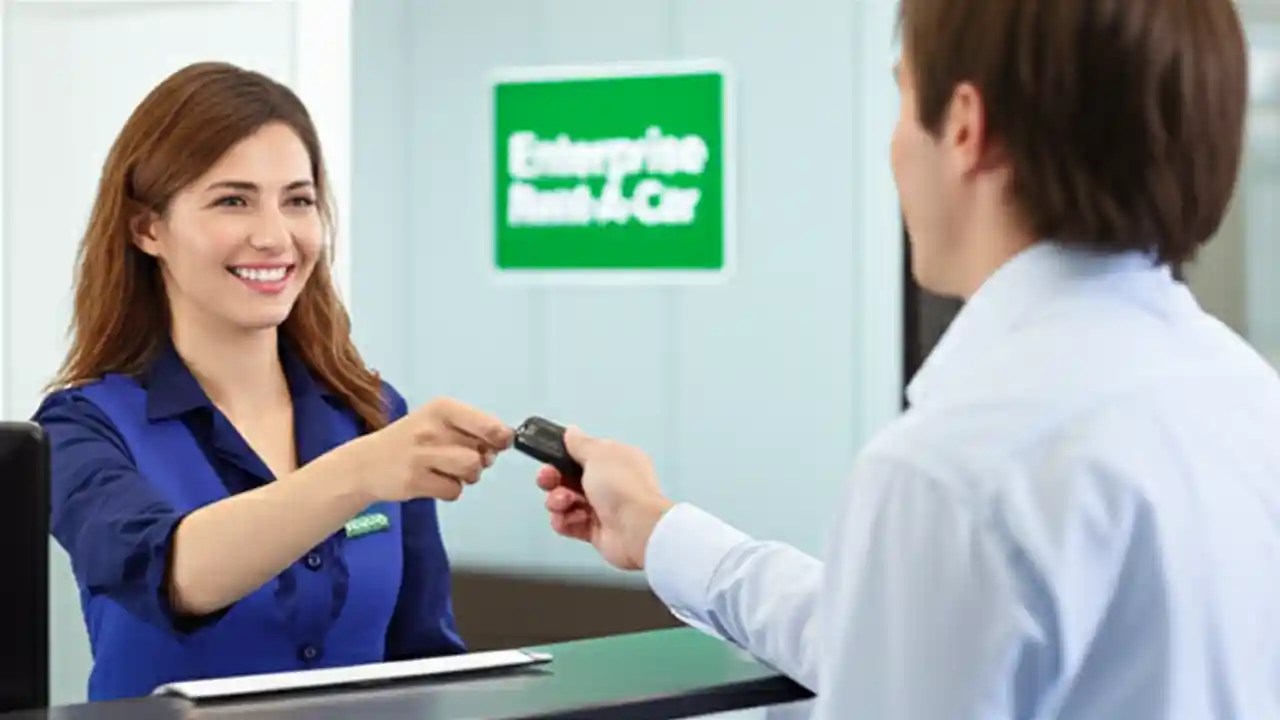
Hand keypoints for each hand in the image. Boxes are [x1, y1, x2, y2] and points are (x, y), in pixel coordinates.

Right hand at [349, 398, 512, 502]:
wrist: (365, 463)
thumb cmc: (412, 440)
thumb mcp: (439, 421)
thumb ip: (473, 429)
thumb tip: (504, 443)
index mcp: (443, 408)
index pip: (490, 426)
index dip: (501, 438)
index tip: (498, 443)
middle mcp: (432, 428)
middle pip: (482, 452)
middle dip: (480, 460)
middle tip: (460, 458)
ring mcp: (421, 455)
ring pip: (471, 471)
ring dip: (467, 476)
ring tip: (448, 470)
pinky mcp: (414, 481)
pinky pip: (453, 491)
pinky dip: (449, 490)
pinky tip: (432, 481)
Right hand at [536, 426, 673, 570]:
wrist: (636, 529)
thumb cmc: (621, 486)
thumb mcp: (598, 454)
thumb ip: (580, 443)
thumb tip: (571, 432)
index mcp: (616, 460)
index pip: (584, 455)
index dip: (564, 456)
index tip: (550, 458)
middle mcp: (609, 483)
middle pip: (569, 478)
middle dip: (553, 479)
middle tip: (548, 480)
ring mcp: (601, 508)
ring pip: (565, 501)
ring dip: (558, 501)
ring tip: (565, 503)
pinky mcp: (594, 531)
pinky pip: (569, 523)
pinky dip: (565, 521)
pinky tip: (569, 518)